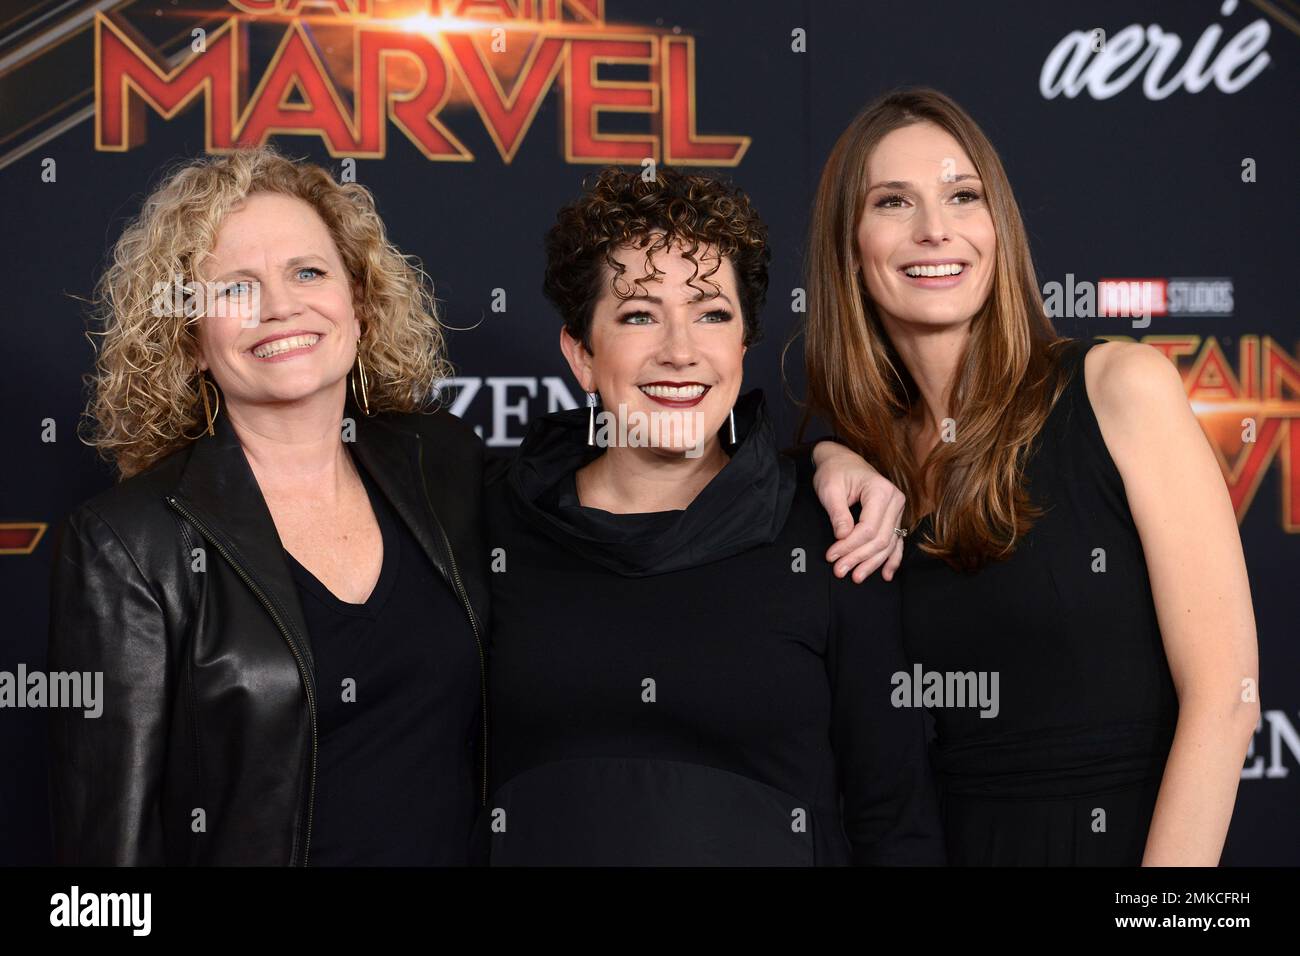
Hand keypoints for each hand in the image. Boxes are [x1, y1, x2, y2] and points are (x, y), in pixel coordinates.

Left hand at [811, 440, 905, 582]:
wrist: (841, 460)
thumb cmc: (834, 472)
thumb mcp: (830, 489)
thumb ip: (838, 513)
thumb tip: (842, 537)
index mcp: (881, 491)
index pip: (868, 528)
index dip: (850, 546)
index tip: (831, 556)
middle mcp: (895, 501)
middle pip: (880, 539)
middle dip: (859, 558)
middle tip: (839, 571)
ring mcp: (897, 510)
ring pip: (888, 544)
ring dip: (872, 563)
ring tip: (855, 576)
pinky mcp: (894, 518)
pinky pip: (896, 542)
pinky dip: (891, 559)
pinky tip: (886, 575)